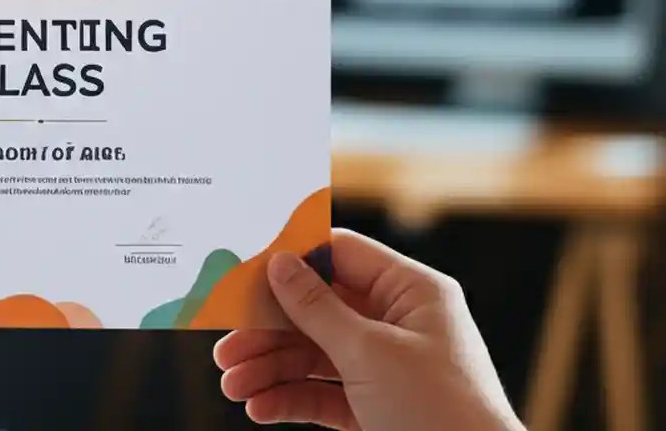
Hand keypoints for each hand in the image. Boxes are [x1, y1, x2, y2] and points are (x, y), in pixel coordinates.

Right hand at [214, 229, 523, 430]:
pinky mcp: (375, 405)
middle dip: (269, 332)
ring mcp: (386, 366)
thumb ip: (317, 308)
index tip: (244, 273)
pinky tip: (259, 407)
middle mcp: (398, 323)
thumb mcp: (369, 353)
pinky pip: (322, 391)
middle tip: (226, 346)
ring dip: (270, 369)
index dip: (293, 261)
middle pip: (318, 310)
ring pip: (313, 354)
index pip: (342, 255)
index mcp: (412, 292)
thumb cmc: (440, 411)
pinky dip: (289, 398)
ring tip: (232, 386)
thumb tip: (280, 265)